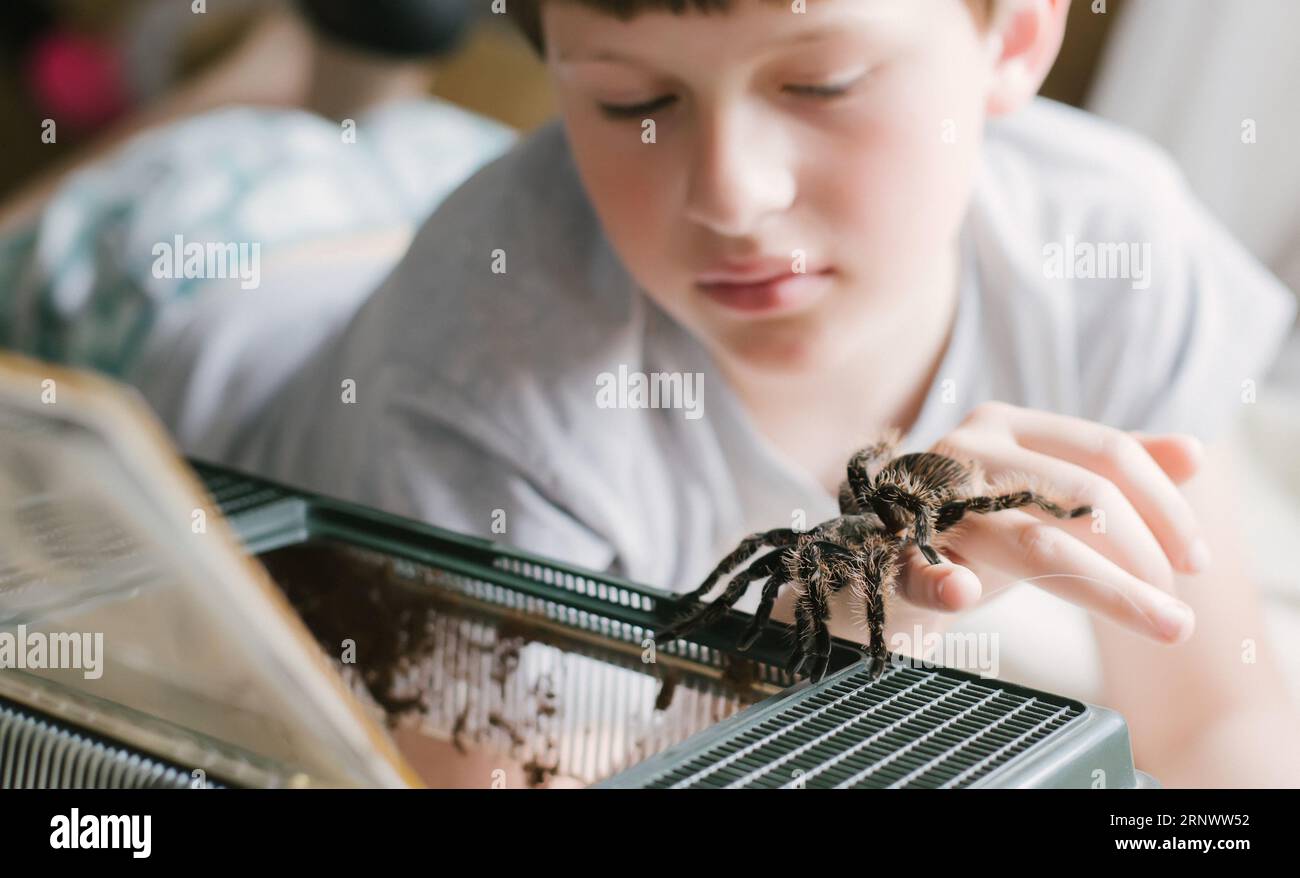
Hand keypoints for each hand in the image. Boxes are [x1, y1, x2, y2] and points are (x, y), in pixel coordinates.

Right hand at [883, 401, 1207, 647]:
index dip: (1166, 505)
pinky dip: (938, 582)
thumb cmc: (973, 526)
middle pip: (1082, 494)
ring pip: (1033, 541)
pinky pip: (916, 568)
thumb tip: (1194, 452)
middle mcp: (966, 449)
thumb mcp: (1043, 491)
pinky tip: (960, 593)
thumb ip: (1111, 470)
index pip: (1108, 451)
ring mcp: (925, 499)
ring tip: (1162, 624)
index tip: (1195, 561)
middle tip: (1176, 610)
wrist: (875, 558)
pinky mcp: (888, 552)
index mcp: (1006, 424)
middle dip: (1146, 555)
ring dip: (1108, 590)